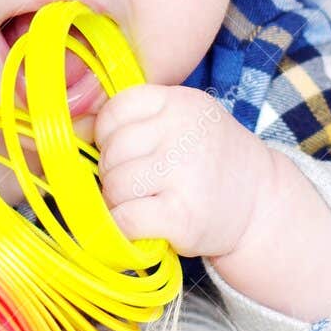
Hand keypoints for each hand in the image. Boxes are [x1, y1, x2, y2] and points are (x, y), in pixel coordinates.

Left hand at [91, 84, 273, 257]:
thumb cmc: (208, 160)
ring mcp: (187, 174)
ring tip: (142, 204)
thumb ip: (134, 121)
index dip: (108, 135)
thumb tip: (70, 127)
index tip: (124, 152)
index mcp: (180, 102)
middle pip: (112, 152)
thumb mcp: (181, 123)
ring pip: (115, 187)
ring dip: (118, 203)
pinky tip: (140, 226)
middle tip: (137, 184)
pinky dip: (123, 228)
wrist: (260, 202)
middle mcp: (185, 132)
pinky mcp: (185, 216)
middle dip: (113, 173)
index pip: (116, 110)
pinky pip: (126, 220)